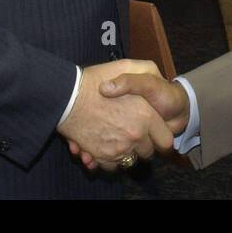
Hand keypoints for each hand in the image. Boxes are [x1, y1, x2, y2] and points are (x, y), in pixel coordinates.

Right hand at [57, 59, 172, 170]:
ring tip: (116, 138)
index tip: (154, 132)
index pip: (165, 140)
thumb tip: (159, 79)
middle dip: (142, 144)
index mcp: (146, 116)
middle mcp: (135, 135)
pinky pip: (113, 166)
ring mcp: (119, 148)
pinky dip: (109, 159)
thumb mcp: (127, 65)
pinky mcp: (102, 157)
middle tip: (131, 131)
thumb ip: (147, 71)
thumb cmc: (95, 79)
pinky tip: (104, 145)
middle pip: (148, 152)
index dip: (160, 136)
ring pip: (131, 160)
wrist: (66, 96)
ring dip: (126, 152)